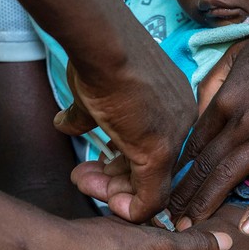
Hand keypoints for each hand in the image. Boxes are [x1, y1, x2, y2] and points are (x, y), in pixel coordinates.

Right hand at [53, 56, 197, 223]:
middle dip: (113, 181)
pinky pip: (150, 199)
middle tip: (84, 178)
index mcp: (173, 108)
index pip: (153, 151)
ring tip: (82, 179)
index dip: (121, 166)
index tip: (95, 166)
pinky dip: (125, 207)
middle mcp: (182, 124)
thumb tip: (66, 124)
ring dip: (111, 191)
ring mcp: (174, 139)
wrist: (102, 42)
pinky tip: (99, 194)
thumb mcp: (93, 93)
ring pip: (148, 186)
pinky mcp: (159, 153)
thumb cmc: (100, 57)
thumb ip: (85, 115)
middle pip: (152, 171)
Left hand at [167, 12, 248, 233]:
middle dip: (183, 195)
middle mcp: (240, 121)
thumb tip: (199, 105)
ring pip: (228, 176)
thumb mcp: (242, 52)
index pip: (194, 141)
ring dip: (206, 204)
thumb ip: (217, 78)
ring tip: (190, 227)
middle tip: (168, 219)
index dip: (179, 168)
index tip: (168, 187)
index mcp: (226, 98)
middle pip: (204, 164)